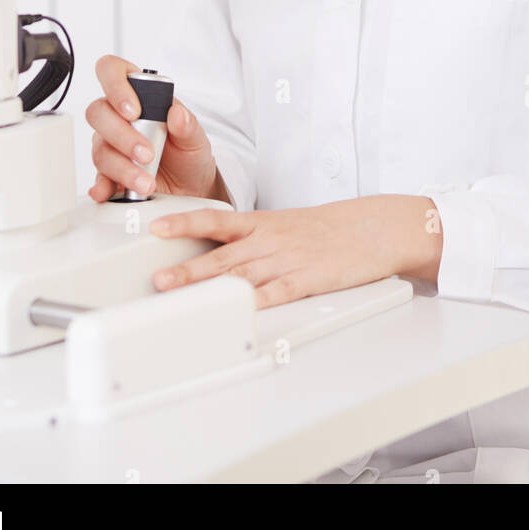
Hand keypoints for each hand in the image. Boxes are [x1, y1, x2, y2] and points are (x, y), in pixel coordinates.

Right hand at [86, 54, 221, 202]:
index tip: (133, 110)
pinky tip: (109, 190)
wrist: (190, 188)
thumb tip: (177, 113)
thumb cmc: (189, 153)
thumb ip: (188, 124)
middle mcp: (118, 117)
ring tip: (146, 181)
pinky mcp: (108, 173)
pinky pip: (97, 176)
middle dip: (122, 135)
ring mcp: (110, 144)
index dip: (115, 85)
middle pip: (98, 112)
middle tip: (147, 153)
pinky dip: (102, 185)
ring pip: (100, 148)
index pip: (112, 71)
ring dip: (122, 166)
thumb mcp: (196, 138)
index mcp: (139, 96)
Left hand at [147, 195, 443, 308]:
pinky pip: (279, 292)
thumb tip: (218, 251)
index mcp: (263, 222)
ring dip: (210, 286)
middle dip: (188, 267)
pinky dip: (258, 301)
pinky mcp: (309, 279)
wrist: (373, 227)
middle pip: (222, 253)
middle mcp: (270, 239)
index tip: (155, 228)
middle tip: (158, 278)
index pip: (216, 220)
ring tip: (182, 297)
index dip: (185, 223)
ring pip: (243, 274)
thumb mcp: (285, 223)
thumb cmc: (329, 228)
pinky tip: (239, 309)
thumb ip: (253, 238)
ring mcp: (289, 259)